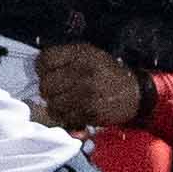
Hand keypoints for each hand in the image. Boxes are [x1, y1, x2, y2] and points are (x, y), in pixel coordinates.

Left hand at [35, 41, 150, 133]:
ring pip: (53, 105)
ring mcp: (86, 94)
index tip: (48, 72)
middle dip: (48, 90)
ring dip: (56, 106)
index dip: (42, 68)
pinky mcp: (90, 112)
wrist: (134, 92)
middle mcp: (83, 72)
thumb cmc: (106, 72)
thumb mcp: (89, 55)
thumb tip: (38, 68)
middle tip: (58, 90)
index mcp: (81, 54)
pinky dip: (67, 117)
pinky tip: (76, 110)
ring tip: (67, 101)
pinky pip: (65, 118)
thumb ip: (64, 58)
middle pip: (45, 86)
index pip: (44, 60)